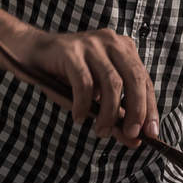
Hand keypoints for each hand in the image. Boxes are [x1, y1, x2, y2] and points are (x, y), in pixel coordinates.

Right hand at [1, 28, 158, 146]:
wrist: (32, 54)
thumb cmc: (67, 77)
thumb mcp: (95, 99)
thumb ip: (116, 116)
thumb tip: (134, 140)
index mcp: (124, 50)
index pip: (145, 81)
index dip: (150, 108)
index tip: (151, 134)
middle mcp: (112, 42)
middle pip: (134, 79)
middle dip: (136, 111)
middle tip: (130, 134)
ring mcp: (92, 44)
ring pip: (112, 83)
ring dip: (108, 113)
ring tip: (100, 131)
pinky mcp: (71, 51)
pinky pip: (84, 83)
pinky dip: (83, 104)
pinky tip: (78, 118)